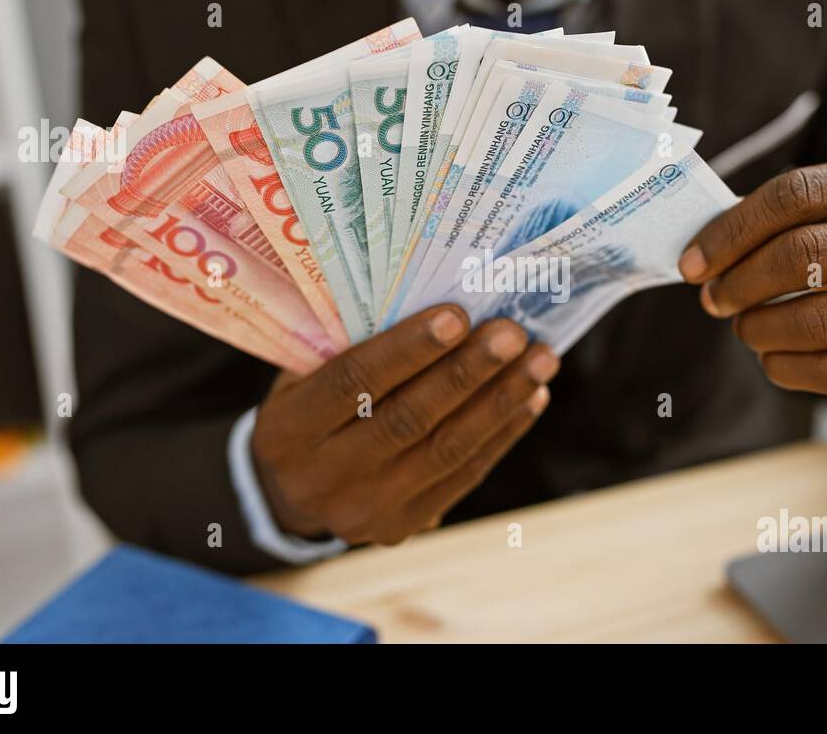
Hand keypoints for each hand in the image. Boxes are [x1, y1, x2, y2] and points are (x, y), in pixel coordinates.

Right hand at [251, 305, 557, 544]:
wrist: (290, 490)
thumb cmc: (309, 404)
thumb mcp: (304, 373)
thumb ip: (350, 344)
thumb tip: (434, 300)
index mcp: (287, 429)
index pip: (352, 382)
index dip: (406, 349)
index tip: (457, 315)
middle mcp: (321, 477)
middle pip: (407, 420)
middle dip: (467, 373)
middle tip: (513, 333)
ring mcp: (364, 509)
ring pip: (445, 451)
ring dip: (500, 402)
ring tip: (539, 362)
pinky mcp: (403, 526)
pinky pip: (463, 475)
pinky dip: (502, 433)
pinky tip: (531, 397)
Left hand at [679, 150, 826, 397]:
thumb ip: (796, 213)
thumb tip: (705, 250)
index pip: (796, 195)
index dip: (731, 231)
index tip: (693, 262)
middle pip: (800, 255)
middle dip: (738, 283)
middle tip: (714, 299)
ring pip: (810, 322)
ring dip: (756, 330)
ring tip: (746, 327)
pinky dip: (783, 367)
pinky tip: (773, 357)